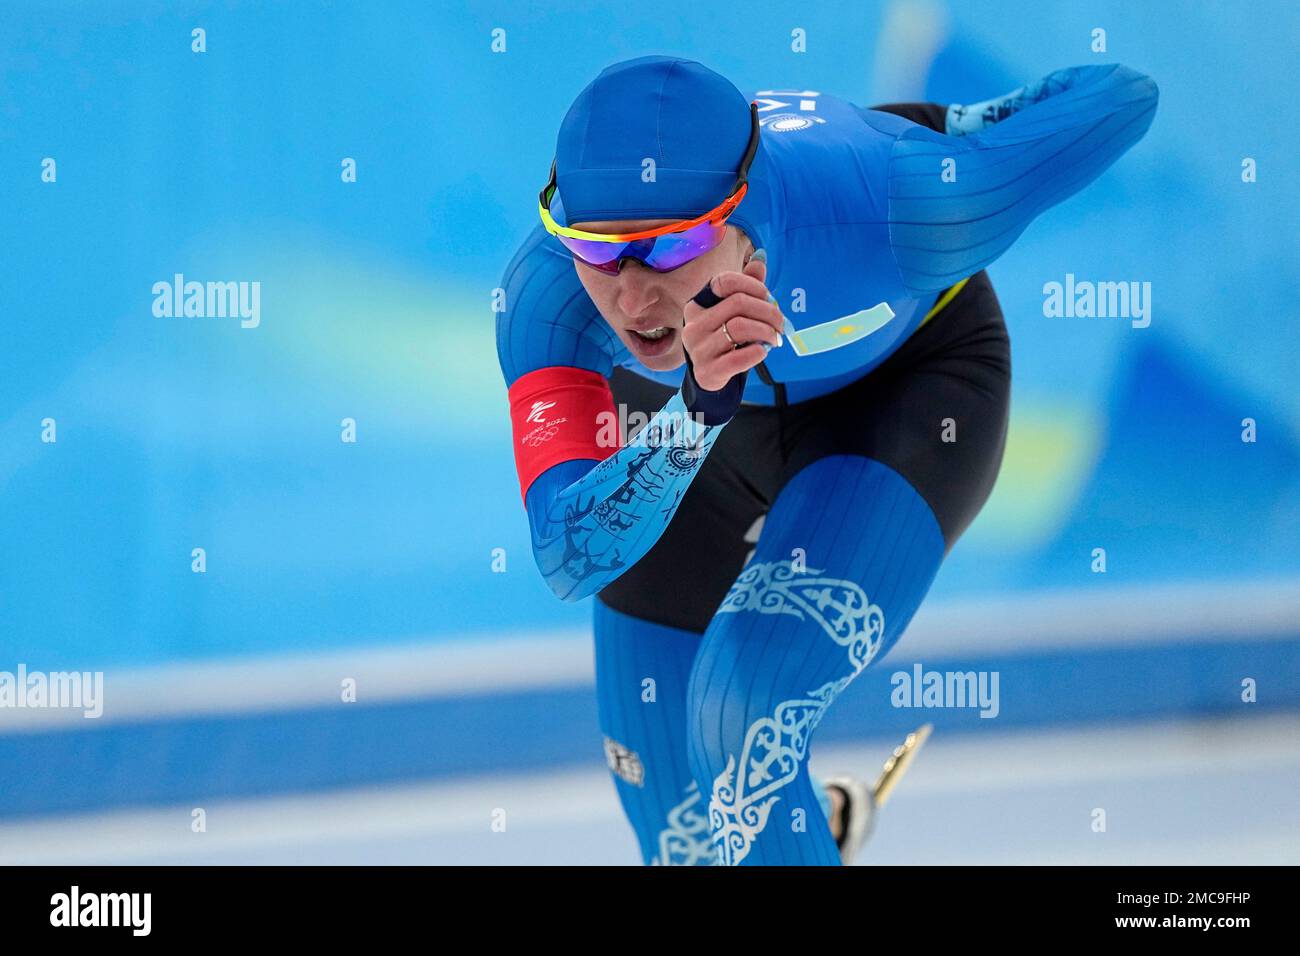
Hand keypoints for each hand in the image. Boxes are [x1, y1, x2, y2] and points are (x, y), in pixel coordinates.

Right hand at [681, 252, 782, 391]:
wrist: (710, 378)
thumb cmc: (724, 340)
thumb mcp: (733, 312)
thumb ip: (746, 285)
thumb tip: (760, 257)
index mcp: (698, 304)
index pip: (725, 281)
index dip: (752, 285)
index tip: (768, 297)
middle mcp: (693, 324)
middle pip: (738, 303)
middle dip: (768, 311)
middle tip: (781, 323)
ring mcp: (697, 349)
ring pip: (740, 327)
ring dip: (766, 332)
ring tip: (775, 339)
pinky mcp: (707, 371)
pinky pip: (738, 358)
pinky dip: (757, 352)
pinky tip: (762, 351)